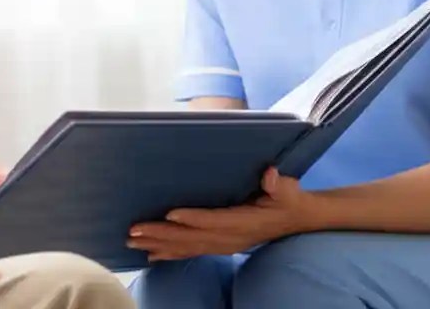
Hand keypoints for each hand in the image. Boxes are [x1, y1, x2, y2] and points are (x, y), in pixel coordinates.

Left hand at [128, 168, 317, 260]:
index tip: (170, 215)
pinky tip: (151, 254)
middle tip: (134, 231)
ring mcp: (224, 244)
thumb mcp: (289, 190)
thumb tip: (272, 174)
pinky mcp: (220, 246)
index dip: (193, 219)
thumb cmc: (289, 199)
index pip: (215, 221)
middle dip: (162, 235)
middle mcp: (231, 238)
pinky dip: (170, 254)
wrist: (297, 219)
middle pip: (192, 238)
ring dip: (159, 245)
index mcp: (245, 222)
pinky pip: (192, 252)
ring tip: (132, 242)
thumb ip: (279, 184)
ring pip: (187, 247)